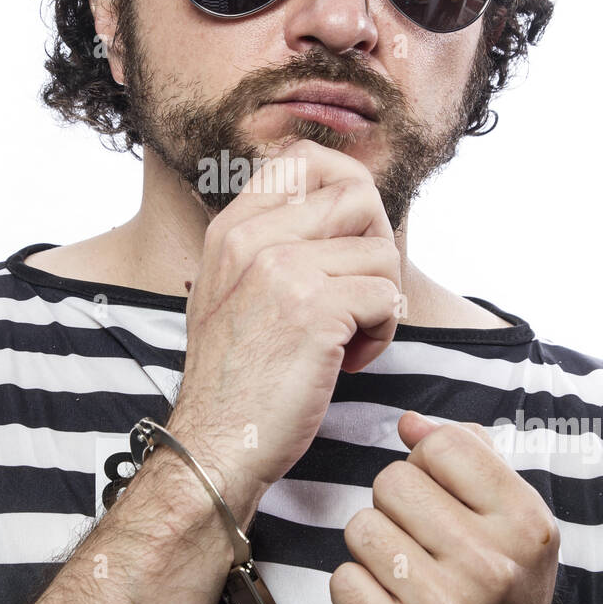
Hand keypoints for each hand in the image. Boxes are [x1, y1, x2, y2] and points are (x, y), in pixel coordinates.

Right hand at [170, 140, 401, 508]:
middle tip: (357, 296)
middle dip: (376, 248)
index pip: (304, 159)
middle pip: (358, 195)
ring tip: (347, 338)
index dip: (346, 189)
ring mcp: (281, 270)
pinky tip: (348, 360)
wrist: (215, 444)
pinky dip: (382, 334)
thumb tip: (343, 201)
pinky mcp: (313, 309)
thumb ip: (270, 243)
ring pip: (381, 253)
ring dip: (380, 301)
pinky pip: (387, 298)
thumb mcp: (230, 290)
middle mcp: (253, 238)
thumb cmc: (236, 378)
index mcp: (233, 228)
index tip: (347, 239)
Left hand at [330, 411, 595, 603]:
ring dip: (372, 549)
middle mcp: (491, 566)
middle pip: (392, 481)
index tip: (440, 497)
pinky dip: (357, 590)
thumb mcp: (512, 528)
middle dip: (395, 507)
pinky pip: (343, 578)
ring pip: (360, 526)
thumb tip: (409, 422)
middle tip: (419, 545)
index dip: (427, 464)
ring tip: (405, 577)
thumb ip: (469, 461)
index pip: (444, 446)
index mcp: (525, 525)